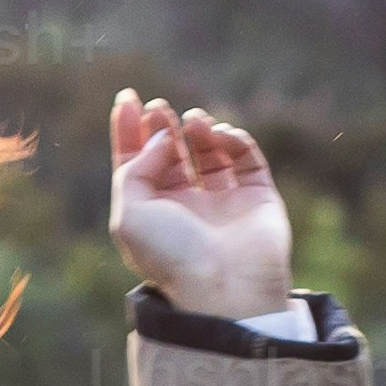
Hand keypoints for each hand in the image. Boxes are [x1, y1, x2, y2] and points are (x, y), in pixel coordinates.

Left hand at [108, 94, 295, 318]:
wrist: (226, 287)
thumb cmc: (173, 256)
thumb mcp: (130, 214)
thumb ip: (134, 169)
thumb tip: (163, 138)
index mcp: (151, 215)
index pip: (136, 165)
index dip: (129, 131)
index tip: (128, 99)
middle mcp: (185, 208)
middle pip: (171, 154)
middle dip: (163, 125)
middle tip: (158, 107)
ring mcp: (223, 203)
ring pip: (209, 152)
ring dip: (199, 129)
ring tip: (193, 122)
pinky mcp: (257, 198)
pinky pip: (246, 159)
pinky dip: (234, 139)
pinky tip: (221, 136)